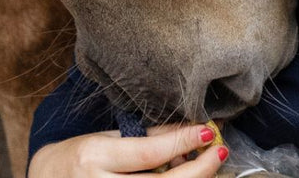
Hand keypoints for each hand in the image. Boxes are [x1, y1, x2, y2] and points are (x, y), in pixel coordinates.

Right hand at [27, 122, 228, 176]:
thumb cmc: (79, 156)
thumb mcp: (107, 138)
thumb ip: (146, 136)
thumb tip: (189, 129)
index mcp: (94, 156)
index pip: (148, 153)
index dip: (182, 142)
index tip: (207, 131)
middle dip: (199, 170)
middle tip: (220, 152)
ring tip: (201, 166)